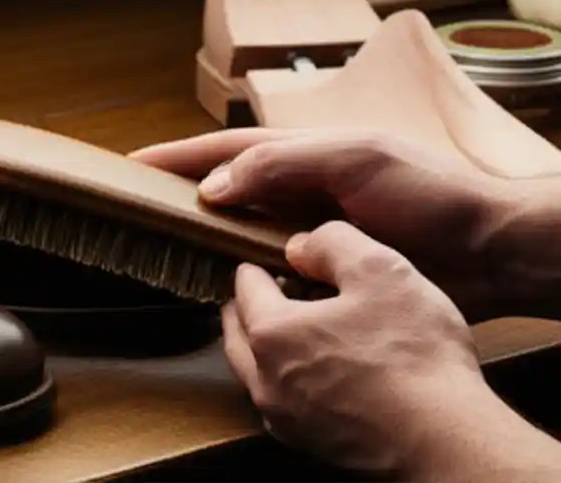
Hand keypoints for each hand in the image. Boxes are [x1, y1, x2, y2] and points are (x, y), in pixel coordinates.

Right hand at [131, 127, 518, 320]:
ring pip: (242, 232)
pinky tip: (221, 289)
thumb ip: (282, 164)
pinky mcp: (326, 270)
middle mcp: (301, 189)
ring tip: (163, 249)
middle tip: (135, 208)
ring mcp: (312, 230)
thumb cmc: (431, 194)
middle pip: (226, 188)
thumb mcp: (355, 158)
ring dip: (205, 238)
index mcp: (305, 152)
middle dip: (180, 194)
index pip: (227, 149)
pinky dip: (240, 276)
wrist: (488, 250)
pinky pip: (269, 271)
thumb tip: (214, 187)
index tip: (133, 164)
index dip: (179, 155)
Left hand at [223, 221, 560, 480]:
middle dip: (253, 305)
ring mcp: (283, 417)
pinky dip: (291, 380)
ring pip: (255, 370)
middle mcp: (264, 378)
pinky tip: (326, 372)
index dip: (262, 263)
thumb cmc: (415, 355)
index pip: (245, 284)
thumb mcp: (381, 269)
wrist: (446, 442)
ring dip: (268, 346)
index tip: (279, 257)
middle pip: (238, 330)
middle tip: (281, 289)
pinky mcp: (308, 443)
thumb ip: (332, 242)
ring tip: (304, 328)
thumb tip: (300, 246)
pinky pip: (283, 402)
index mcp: (271, 331)